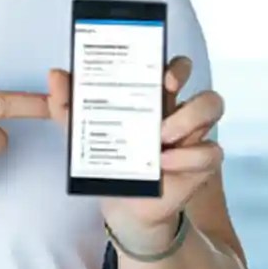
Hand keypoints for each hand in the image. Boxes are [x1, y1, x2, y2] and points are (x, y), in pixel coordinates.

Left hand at [46, 57, 225, 248]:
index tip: (163, 73)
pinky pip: (210, 152)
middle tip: (167, 89)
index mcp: (154, 99)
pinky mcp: (200, 164)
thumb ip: (66, 103)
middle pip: (198, 78)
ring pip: (212, 107)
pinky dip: (187, 157)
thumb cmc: (109, 158)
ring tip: (160, 137)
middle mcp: (179, 113)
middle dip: (189, 83)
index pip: (176, 68)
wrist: (122, 203)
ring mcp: (193, 137)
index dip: (177, 65)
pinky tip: (163, 164)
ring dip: (188, 120)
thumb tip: (55, 74)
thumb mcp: (81, 130)